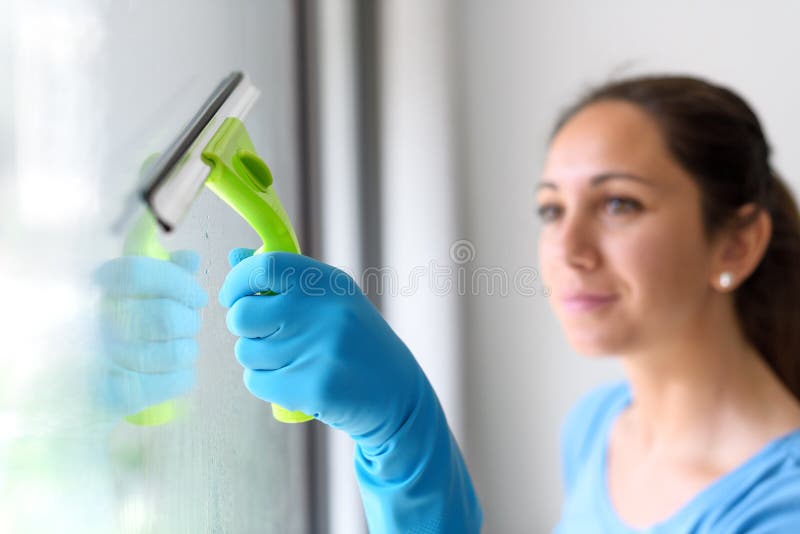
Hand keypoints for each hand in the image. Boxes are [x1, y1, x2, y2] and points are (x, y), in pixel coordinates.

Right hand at [92, 250, 206, 416]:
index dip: (178, 282)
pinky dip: (182, 377)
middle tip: (185, 328)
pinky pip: (176, 381)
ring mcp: (96, 362)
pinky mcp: (110, 399)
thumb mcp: (128, 299)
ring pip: (177, 353)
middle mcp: (88, 322)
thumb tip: (190, 259)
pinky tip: (169, 375)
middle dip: (189, 324)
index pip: (136, 271)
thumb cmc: (109, 339)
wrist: (69, 400)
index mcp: (90, 290)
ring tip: (173, 352)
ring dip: (186, 352)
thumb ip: (160, 275)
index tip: (196, 297)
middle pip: (167, 317)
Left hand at [220, 249, 481, 531]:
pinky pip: (256, 382)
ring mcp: (321, 350)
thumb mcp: (332, 303)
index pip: (265, 266)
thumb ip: (285, 281)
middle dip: (245, 330)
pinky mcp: (314, 387)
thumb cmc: (357, 346)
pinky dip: (267, 385)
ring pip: (246, 352)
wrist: (399, 398)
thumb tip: (234, 258)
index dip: (238, 281)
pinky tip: (296, 384)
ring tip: (293, 363)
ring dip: (259, 361)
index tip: (234, 296)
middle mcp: (326, 311)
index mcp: (330, 283)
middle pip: (243, 314)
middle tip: (268, 338)